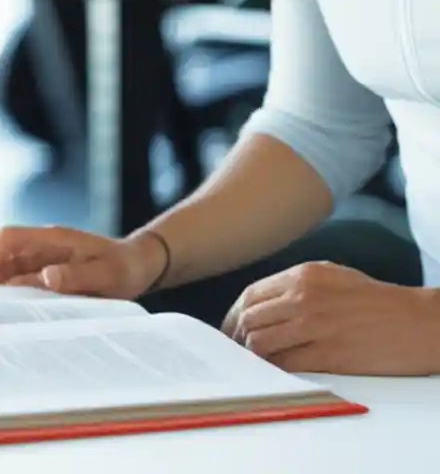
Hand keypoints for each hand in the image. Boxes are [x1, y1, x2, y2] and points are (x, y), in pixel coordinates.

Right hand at [0, 226, 166, 299]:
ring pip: (6, 267)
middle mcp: (43, 245)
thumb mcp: (107, 274)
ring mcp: (43, 258)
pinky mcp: (46, 272)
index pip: (8, 238)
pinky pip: (19, 280)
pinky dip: (7, 293)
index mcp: (53, 238)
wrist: (141, 265)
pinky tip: (3, 311)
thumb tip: (46, 277)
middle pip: (1, 253)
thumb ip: (77, 275)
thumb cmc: (125, 268)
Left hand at [223, 261, 439, 374]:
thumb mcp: (333, 277)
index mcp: (303, 276)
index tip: (230, 331)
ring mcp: (315, 326)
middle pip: (249, 320)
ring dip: (253, 357)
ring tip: (256, 364)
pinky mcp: (329, 353)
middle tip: (237, 353)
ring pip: (260, 343)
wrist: (420, 322)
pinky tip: (275, 374)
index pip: (250, 295)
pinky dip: (273, 371)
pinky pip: (284, 365)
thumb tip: (260, 305)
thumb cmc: (377, 301)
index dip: (233, 316)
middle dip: (237, 339)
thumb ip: (296, 286)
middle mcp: (304, 297)